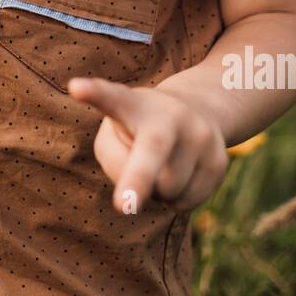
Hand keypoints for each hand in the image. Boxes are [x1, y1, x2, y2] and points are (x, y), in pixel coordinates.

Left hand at [67, 77, 228, 214]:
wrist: (198, 112)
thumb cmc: (137, 128)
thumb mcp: (114, 135)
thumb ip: (115, 161)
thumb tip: (143, 192)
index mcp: (136, 104)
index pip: (114, 98)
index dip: (95, 94)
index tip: (75, 88)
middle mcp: (172, 116)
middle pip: (152, 151)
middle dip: (138, 179)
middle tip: (123, 207)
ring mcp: (200, 137)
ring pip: (166, 190)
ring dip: (155, 191)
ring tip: (161, 163)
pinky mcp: (219, 162)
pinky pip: (185, 202)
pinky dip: (174, 199)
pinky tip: (180, 173)